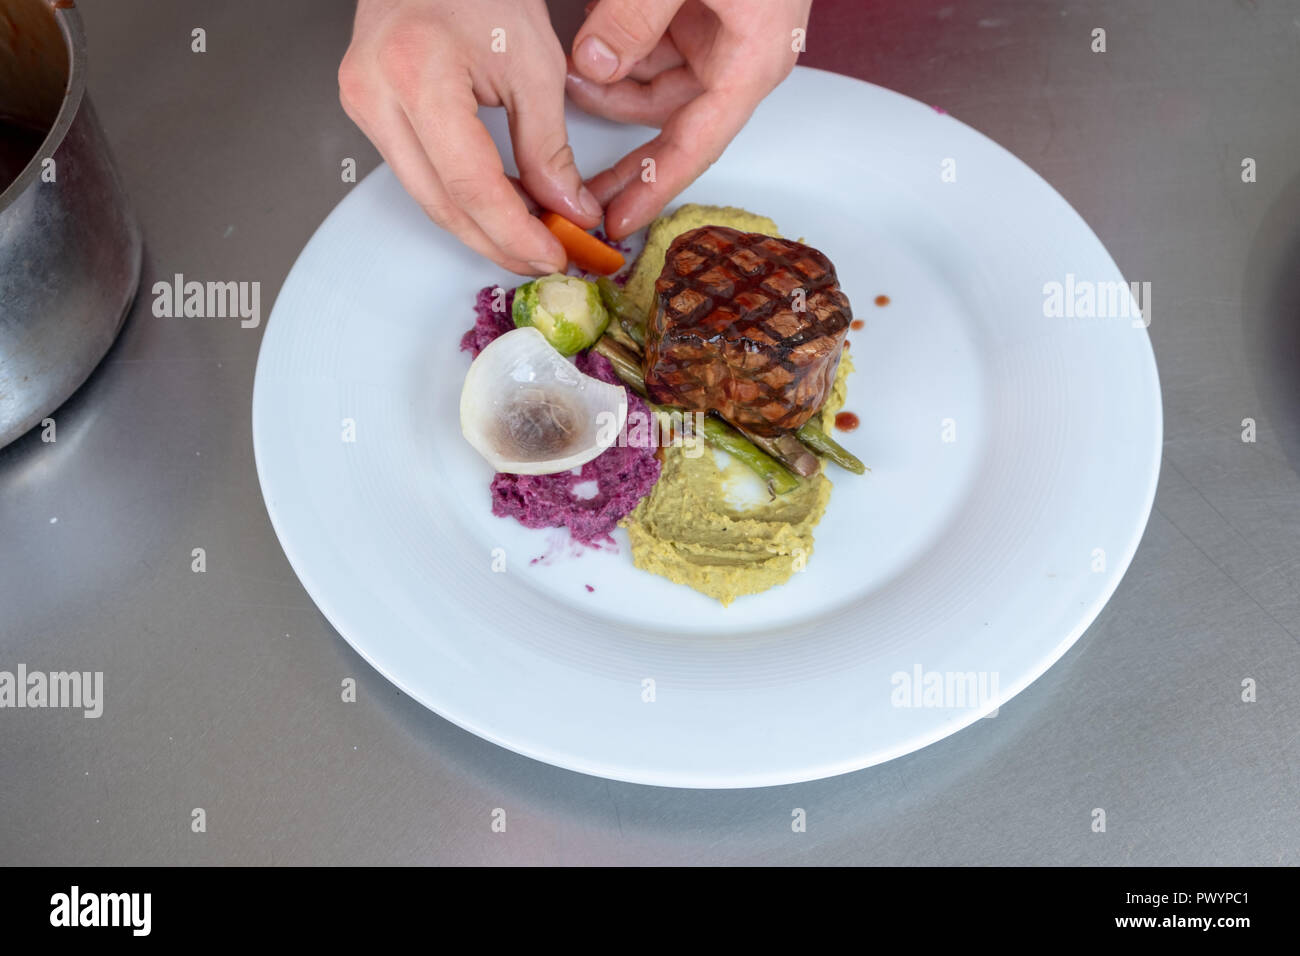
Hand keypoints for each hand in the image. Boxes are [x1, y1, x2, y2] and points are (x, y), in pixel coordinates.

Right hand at [338, 0, 603, 273]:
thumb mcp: (534, 64)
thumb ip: (549, 147)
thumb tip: (568, 211)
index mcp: (416, 73)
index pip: (469, 183)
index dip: (513, 231)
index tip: (552, 253)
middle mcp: (375, 93)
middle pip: (441, 202)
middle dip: (497, 242)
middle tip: (544, 257)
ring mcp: (361, 103)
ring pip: (426, 196)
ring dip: (480, 225)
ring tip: (529, 238)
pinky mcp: (364, 109)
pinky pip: (416, 173)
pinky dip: (459, 198)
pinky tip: (497, 207)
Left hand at [565, 0, 810, 239]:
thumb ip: (633, 17)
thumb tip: (591, 66)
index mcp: (752, 59)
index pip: (696, 145)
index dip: (653, 188)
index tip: (617, 224)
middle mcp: (741, 55)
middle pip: (673, 124)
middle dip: (622, 147)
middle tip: (576, 183)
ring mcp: (722, 31)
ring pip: (657, 85)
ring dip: (611, 87)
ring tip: (570, 78)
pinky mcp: (703, 9)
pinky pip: (655, 47)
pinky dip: (620, 51)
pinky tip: (589, 47)